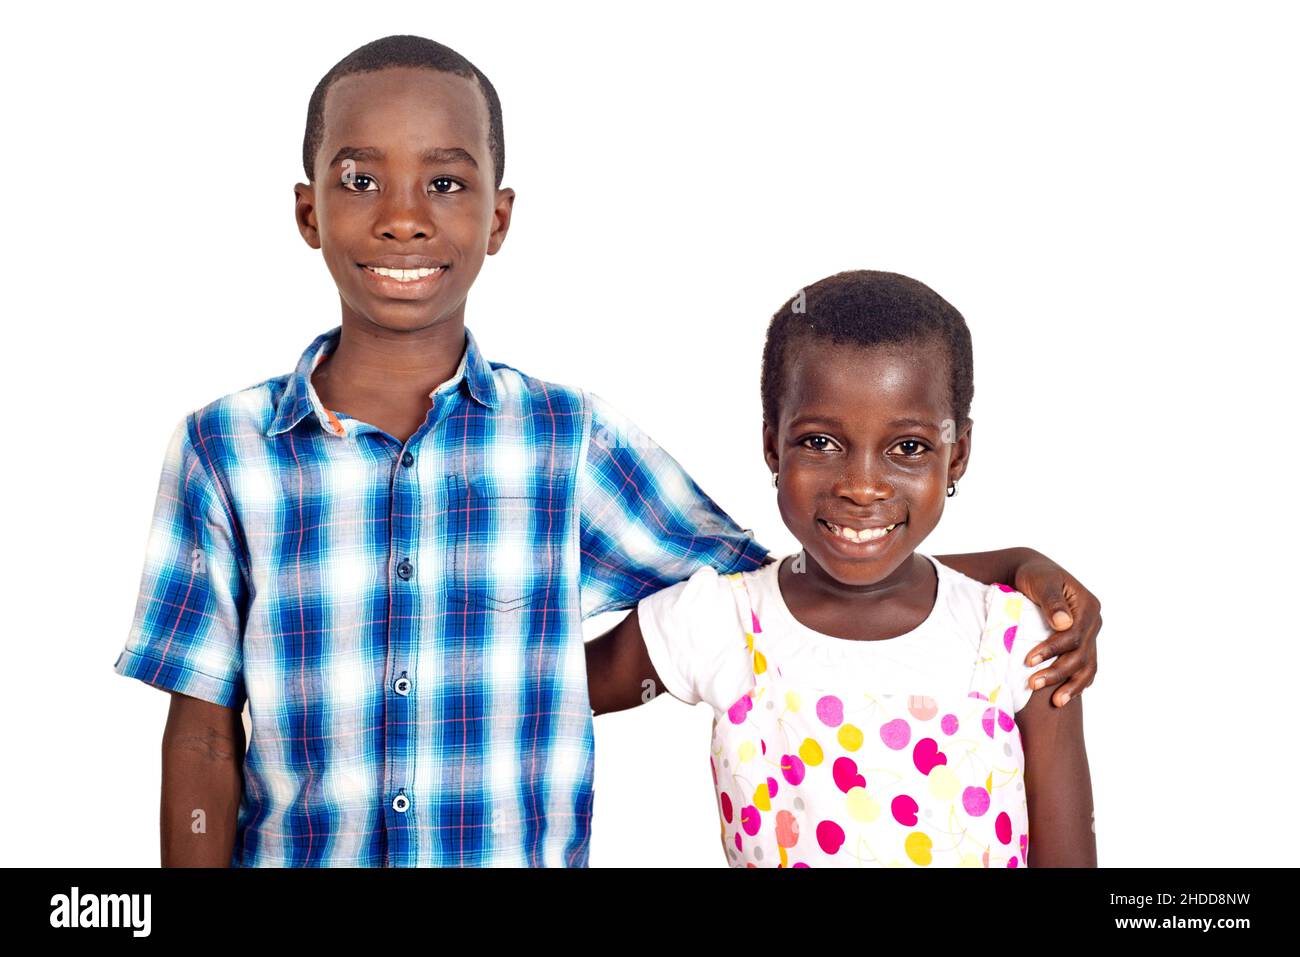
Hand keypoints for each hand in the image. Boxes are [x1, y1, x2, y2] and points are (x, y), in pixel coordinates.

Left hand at [1012, 552, 1100, 707]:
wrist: (1034, 574)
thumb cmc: (1035, 575)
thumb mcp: (1041, 581)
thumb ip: (1051, 601)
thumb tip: (1063, 623)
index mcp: (1087, 607)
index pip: (1074, 635)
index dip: (1052, 650)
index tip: (1028, 661)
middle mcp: (1093, 623)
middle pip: (1081, 655)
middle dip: (1057, 672)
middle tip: (1033, 684)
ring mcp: (1090, 635)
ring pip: (1087, 666)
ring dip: (1072, 685)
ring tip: (1056, 702)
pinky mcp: (1082, 644)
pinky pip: (1086, 668)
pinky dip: (1078, 683)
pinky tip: (1066, 696)